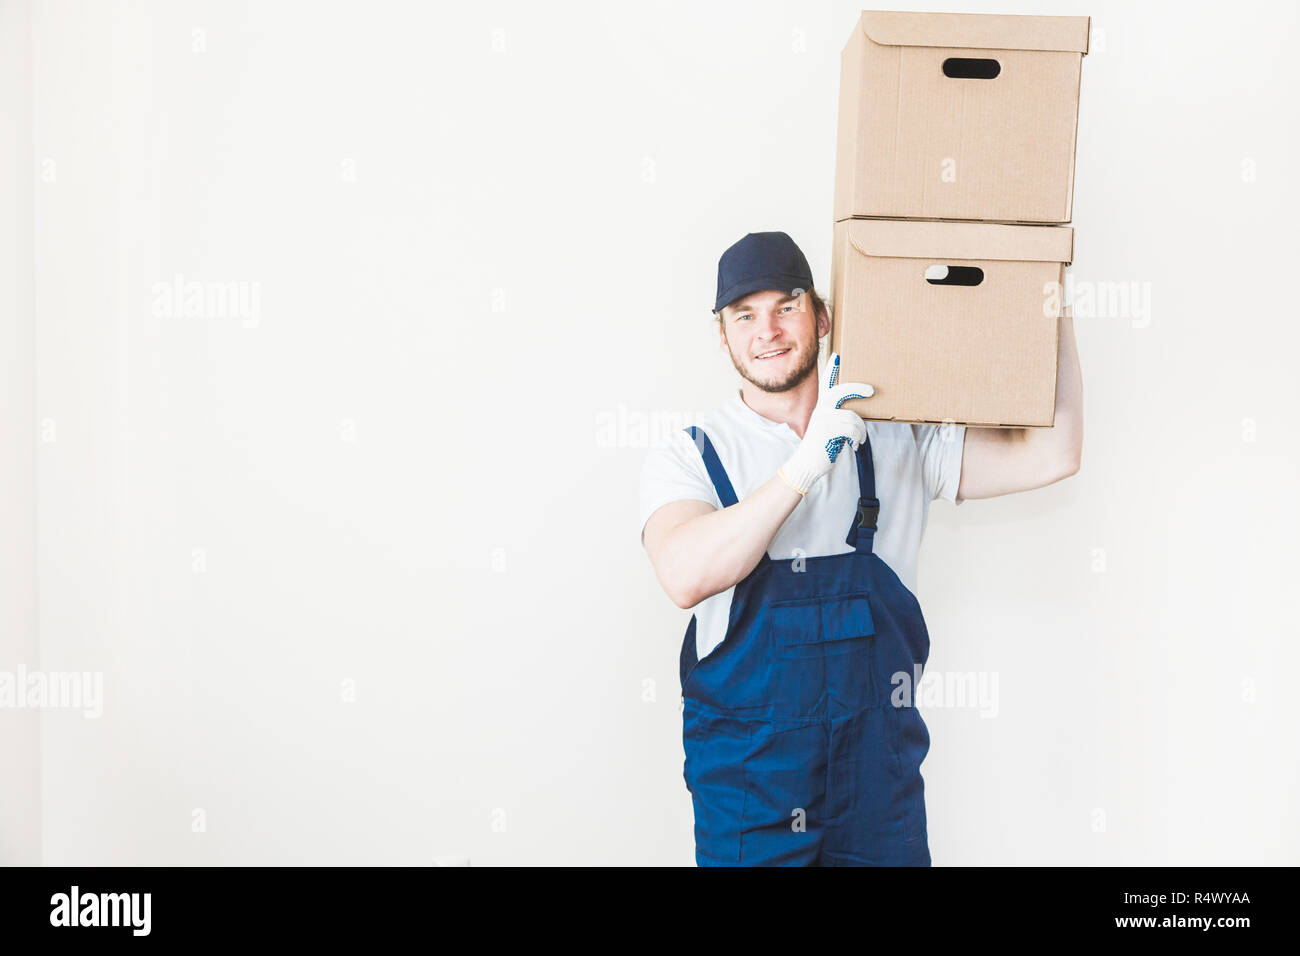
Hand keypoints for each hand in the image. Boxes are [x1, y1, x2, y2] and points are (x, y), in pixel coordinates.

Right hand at [777, 353, 873, 494]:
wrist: (807, 464)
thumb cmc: (820, 447)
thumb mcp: (827, 428)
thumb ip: (837, 418)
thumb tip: (855, 417)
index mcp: (821, 408)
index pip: (826, 384)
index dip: (831, 370)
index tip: (837, 356)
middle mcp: (821, 410)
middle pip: (840, 391)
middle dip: (857, 388)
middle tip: (871, 390)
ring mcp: (824, 419)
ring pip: (853, 417)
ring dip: (860, 431)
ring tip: (858, 440)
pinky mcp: (829, 430)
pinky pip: (852, 429)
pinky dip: (857, 438)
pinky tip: (854, 445)